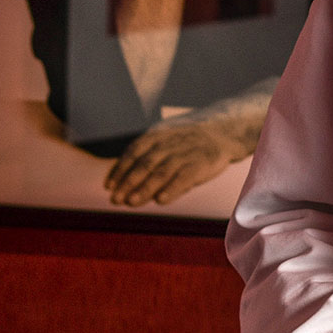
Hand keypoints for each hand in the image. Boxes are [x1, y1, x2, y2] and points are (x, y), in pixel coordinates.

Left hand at [104, 115, 247, 205]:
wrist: (224, 130)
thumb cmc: (188, 139)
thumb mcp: (166, 136)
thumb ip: (147, 154)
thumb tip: (122, 179)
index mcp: (158, 133)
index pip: (134, 151)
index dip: (120, 169)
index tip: (108, 186)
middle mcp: (171, 141)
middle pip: (145, 163)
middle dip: (128, 182)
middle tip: (115, 199)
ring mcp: (187, 152)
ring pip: (162, 171)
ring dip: (145, 188)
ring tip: (131, 203)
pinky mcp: (202, 163)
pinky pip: (184, 177)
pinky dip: (172, 188)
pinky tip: (160, 200)